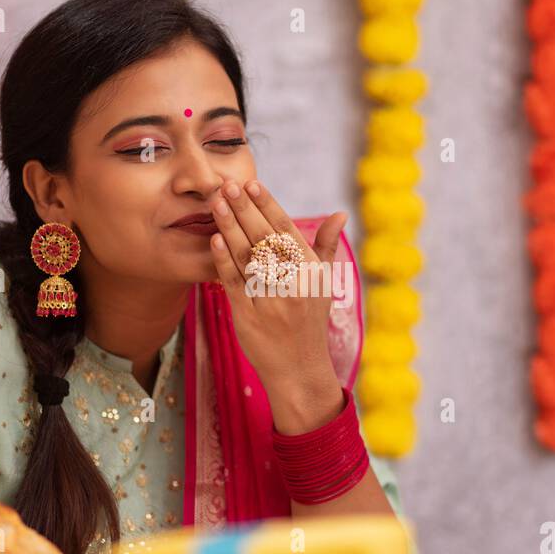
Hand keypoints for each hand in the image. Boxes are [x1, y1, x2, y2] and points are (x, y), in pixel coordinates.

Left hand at [207, 179, 346, 433]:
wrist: (299, 369)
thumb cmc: (309, 322)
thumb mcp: (322, 284)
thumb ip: (325, 246)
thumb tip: (340, 213)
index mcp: (309, 271)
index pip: (287, 230)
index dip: (268, 205)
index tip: (253, 183)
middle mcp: (292, 283)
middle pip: (264, 238)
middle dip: (244, 208)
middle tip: (227, 184)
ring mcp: (270, 300)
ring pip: (246, 256)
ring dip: (229, 226)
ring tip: (215, 202)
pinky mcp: (249, 316)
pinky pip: (234, 282)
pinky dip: (224, 259)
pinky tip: (214, 238)